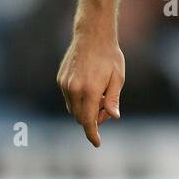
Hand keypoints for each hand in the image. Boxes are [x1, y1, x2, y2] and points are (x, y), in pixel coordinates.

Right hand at [57, 28, 124, 146]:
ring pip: (72, 108)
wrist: (92, 35)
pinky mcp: (60, 79)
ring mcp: (65, 84)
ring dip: (85, 109)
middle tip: (107, 106)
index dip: (92, 134)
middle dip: (93, 119)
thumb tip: (113, 117)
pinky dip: (78, 99)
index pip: (88, 121)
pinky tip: (90, 86)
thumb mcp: (118, 78)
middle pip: (80, 117)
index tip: (97, 143)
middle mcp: (74, 89)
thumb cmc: (109, 56)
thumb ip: (113, 99)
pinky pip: (68, 98)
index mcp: (90, 90)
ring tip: (99, 93)